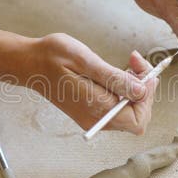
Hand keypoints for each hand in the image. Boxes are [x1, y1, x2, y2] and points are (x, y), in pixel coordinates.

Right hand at [19, 33, 157, 133]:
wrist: (30, 63)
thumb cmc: (53, 57)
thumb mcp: (85, 60)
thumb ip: (114, 78)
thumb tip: (141, 90)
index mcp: (96, 108)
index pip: (138, 118)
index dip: (147, 96)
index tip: (144, 72)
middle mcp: (96, 119)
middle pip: (137, 117)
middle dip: (144, 90)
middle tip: (136, 63)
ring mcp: (93, 117)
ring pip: (129, 112)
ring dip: (136, 88)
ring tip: (129, 63)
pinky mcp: (91, 110)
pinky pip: (117, 107)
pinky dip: (125, 90)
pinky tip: (118, 72)